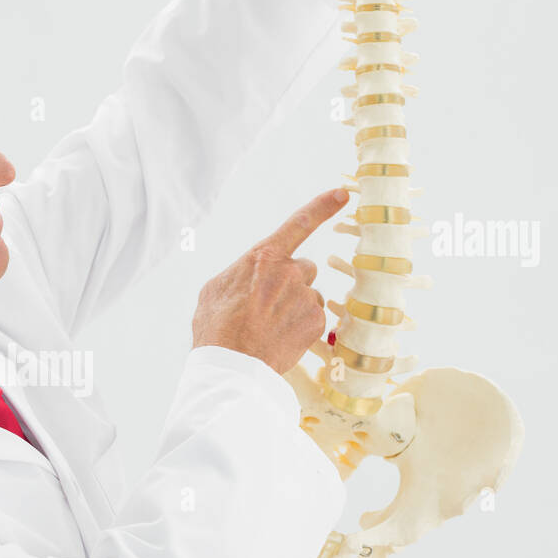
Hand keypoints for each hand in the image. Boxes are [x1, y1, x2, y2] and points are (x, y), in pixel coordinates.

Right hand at [191, 187, 347, 374]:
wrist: (231, 364)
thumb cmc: (216, 327)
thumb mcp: (215, 289)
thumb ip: (240, 273)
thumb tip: (248, 274)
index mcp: (263, 257)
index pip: (298, 223)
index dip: (322, 206)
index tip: (342, 193)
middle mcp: (290, 272)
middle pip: (302, 268)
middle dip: (290, 282)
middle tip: (266, 306)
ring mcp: (306, 297)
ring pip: (308, 295)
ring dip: (295, 306)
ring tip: (270, 327)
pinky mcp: (316, 322)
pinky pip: (314, 318)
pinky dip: (301, 327)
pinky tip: (280, 338)